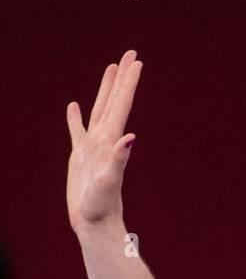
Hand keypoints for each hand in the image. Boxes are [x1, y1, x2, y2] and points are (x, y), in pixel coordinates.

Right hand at [65, 50, 142, 231]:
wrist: (94, 225)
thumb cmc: (101, 207)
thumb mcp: (109, 181)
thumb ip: (119, 159)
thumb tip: (129, 138)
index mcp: (111, 141)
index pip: (121, 105)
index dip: (129, 83)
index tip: (136, 61)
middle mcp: (104, 140)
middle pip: (114, 101)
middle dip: (122, 78)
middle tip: (130, 53)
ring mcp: (92, 147)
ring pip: (99, 110)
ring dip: (105, 89)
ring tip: (110, 69)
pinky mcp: (80, 157)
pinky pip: (77, 130)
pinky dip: (75, 117)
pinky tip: (74, 106)